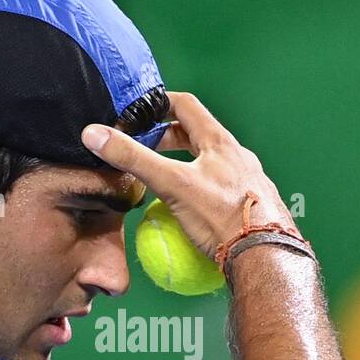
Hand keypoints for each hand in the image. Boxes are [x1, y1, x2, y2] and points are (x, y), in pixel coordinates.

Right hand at [81, 91, 300, 260]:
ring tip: (167, 179)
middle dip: (169, 138)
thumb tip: (94, 134)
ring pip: (212, 163)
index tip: (139, 113)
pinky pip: (224, 188)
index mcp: (219, 142)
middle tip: (146, 149)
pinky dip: (204, 189)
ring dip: (187, 165)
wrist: (265, 255)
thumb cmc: (221, 216)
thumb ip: (134, 158)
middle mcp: (238, 155)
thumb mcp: (172, 184)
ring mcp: (249, 180)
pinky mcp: (253, 204)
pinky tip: (195, 210)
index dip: (159, 104)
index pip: (186, 105)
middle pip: (198, 135)